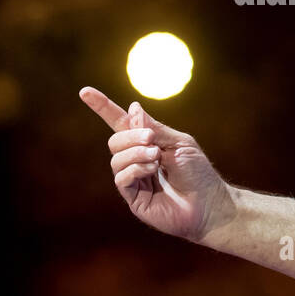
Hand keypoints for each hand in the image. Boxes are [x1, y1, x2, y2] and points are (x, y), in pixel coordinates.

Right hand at [79, 86, 233, 242]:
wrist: (209, 204)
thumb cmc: (198, 173)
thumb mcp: (179, 143)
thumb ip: (155, 128)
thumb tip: (132, 108)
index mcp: (147, 143)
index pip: (120, 123)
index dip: (103, 107)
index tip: (85, 91)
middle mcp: (136, 160)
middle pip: (115, 141)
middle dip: (131, 136)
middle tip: (152, 140)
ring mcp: (134, 180)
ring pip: (116, 159)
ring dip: (136, 153)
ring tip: (156, 157)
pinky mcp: (134, 198)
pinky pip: (121, 178)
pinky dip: (134, 169)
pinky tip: (152, 169)